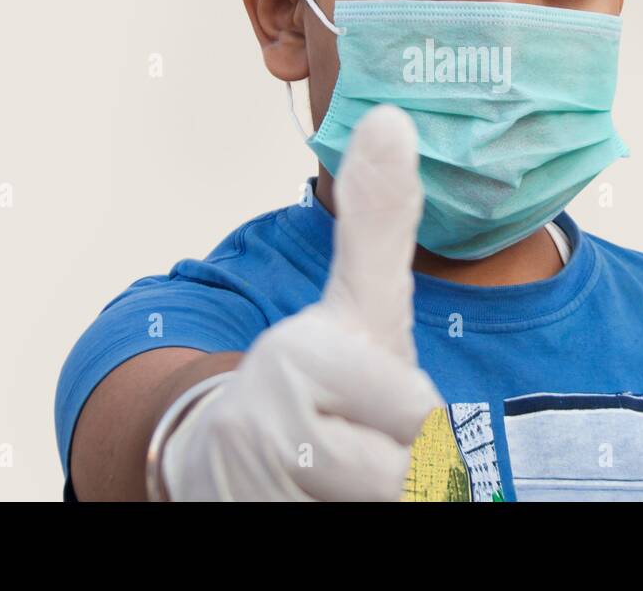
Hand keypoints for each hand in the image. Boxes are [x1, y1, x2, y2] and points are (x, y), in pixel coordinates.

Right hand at [159, 104, 442, 499]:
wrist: (220, 453)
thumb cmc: (310, 377)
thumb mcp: (356, 299)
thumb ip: (379, 222)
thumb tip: (391, 117)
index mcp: (303, 363)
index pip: (422, 419)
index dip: (407, 411)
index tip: (368, 397)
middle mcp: (276, 440)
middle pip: (410, 474)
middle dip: (395, 456)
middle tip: (352, 432)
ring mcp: (269, 493)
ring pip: (389, 501)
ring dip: (377, 491)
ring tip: (339, 463)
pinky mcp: (261, 525)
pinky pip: (359, 521)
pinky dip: (352, 507)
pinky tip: (328, 493)